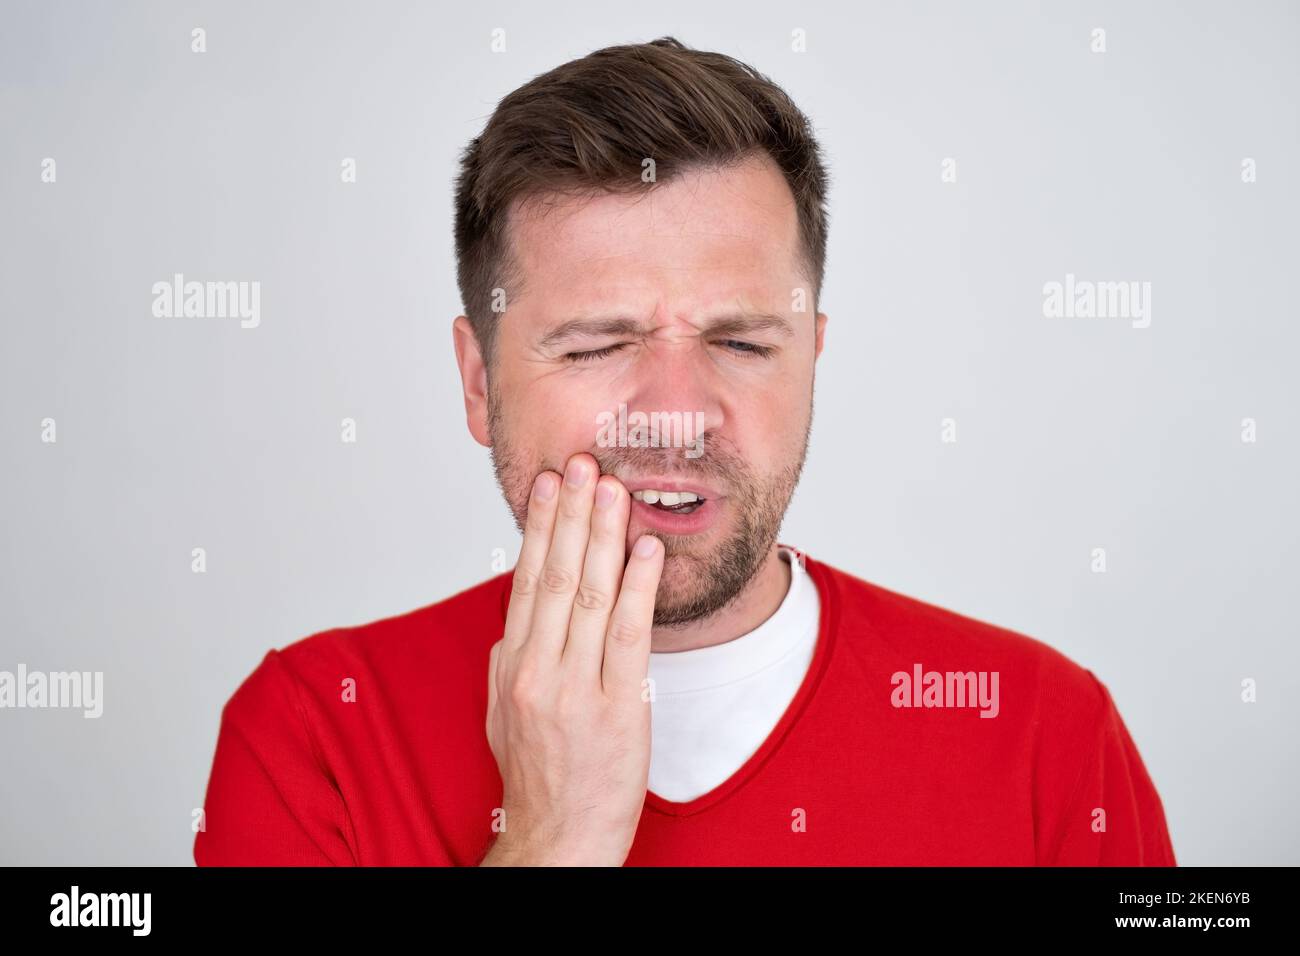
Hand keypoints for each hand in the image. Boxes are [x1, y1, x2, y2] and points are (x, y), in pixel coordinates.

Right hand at [480, 452, 663, 865]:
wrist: (559, 838)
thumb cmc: (537, 775)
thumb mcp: (504, 712)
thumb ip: (512, 658)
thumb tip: (520, 613)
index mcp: (513, 665)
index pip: (527, 580)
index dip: (539, 528)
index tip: (549, 485)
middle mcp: (539, 671)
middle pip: (557, 576)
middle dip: (571, 515)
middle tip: (582, 464)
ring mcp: (577, 689)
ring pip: (591, 596)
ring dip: (604, 536)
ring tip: (614, 489)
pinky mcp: (619, 708)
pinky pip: (629, 636)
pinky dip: (638, 587)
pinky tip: (645, 549)